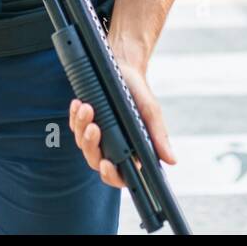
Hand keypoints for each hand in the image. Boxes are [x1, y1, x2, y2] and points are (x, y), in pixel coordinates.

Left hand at [69, 60, 175, 188]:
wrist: (124, 70)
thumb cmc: (140, 94)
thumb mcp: (151, 112)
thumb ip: (159, 136)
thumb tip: (172, 160)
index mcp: (129, 151)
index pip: (119, 175)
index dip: (111, 175)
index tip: (106, 163)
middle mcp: (111, 148)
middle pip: (95, 160)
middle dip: (92, 144)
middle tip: (94, 127)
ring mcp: (96, 136)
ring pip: (82, 143)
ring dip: (82, 127)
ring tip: (87, 107)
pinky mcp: (83, 123)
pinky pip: (75, 126)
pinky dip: (75, 116)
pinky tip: (79, 103)